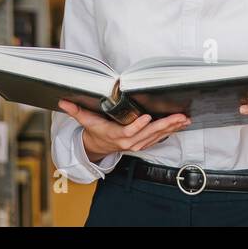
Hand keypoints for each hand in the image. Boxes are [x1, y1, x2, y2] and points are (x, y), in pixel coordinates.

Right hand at [58, 99, 188, 162]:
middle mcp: (129, 141)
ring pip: (157, 135)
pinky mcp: (144, 142)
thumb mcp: (85, 121)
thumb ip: (76, 111)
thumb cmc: (95, 130)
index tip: (147, 117)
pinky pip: (160, 137)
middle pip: (148, 134)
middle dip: (165, 125)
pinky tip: (182, 123)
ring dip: (172, 127)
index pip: (128, 132)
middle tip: (178, 116)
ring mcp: (138, 143)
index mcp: (115, 135)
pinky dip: (172, 130)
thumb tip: (63, 102)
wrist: (100, 147)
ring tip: (184, 118)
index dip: (138, 126)